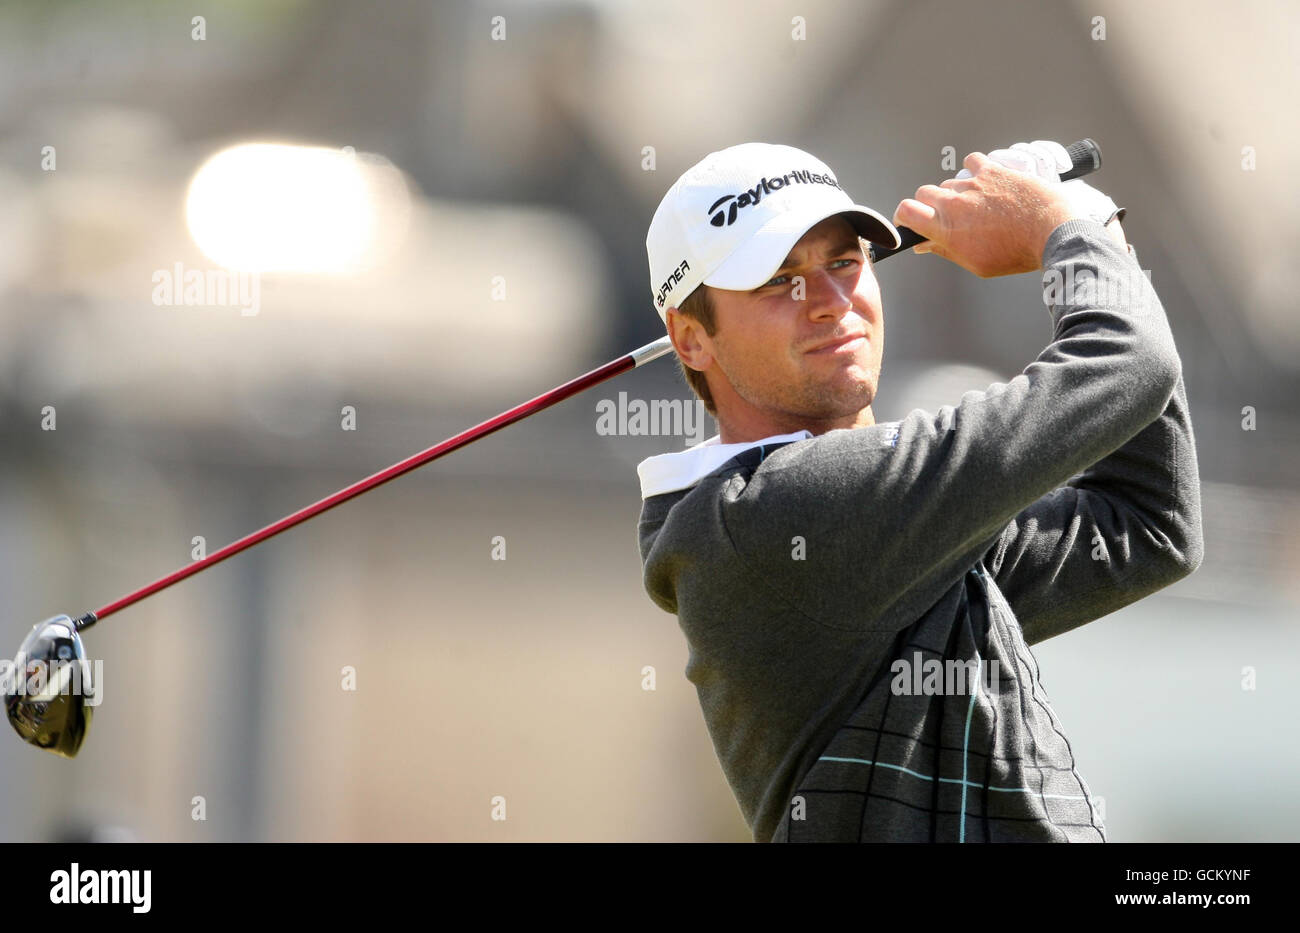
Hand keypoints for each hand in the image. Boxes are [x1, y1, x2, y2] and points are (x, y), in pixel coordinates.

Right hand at [894, 151, 1076, 276]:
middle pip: (923, 193)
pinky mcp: (993, 170)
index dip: (904, 215)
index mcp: (946, 229)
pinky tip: (985, 181)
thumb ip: (946, 251)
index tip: (909, 220)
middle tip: (946, 215)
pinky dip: (974, 170)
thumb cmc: (1016, 253)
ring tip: (976, 204)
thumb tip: (924, 245)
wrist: (1051, 231)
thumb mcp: (977, 263)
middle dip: (929, 204)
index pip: (907, 211)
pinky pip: (972, 161)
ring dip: (956, 192)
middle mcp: (955, 203)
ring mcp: (973, 184)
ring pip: (949, 182)